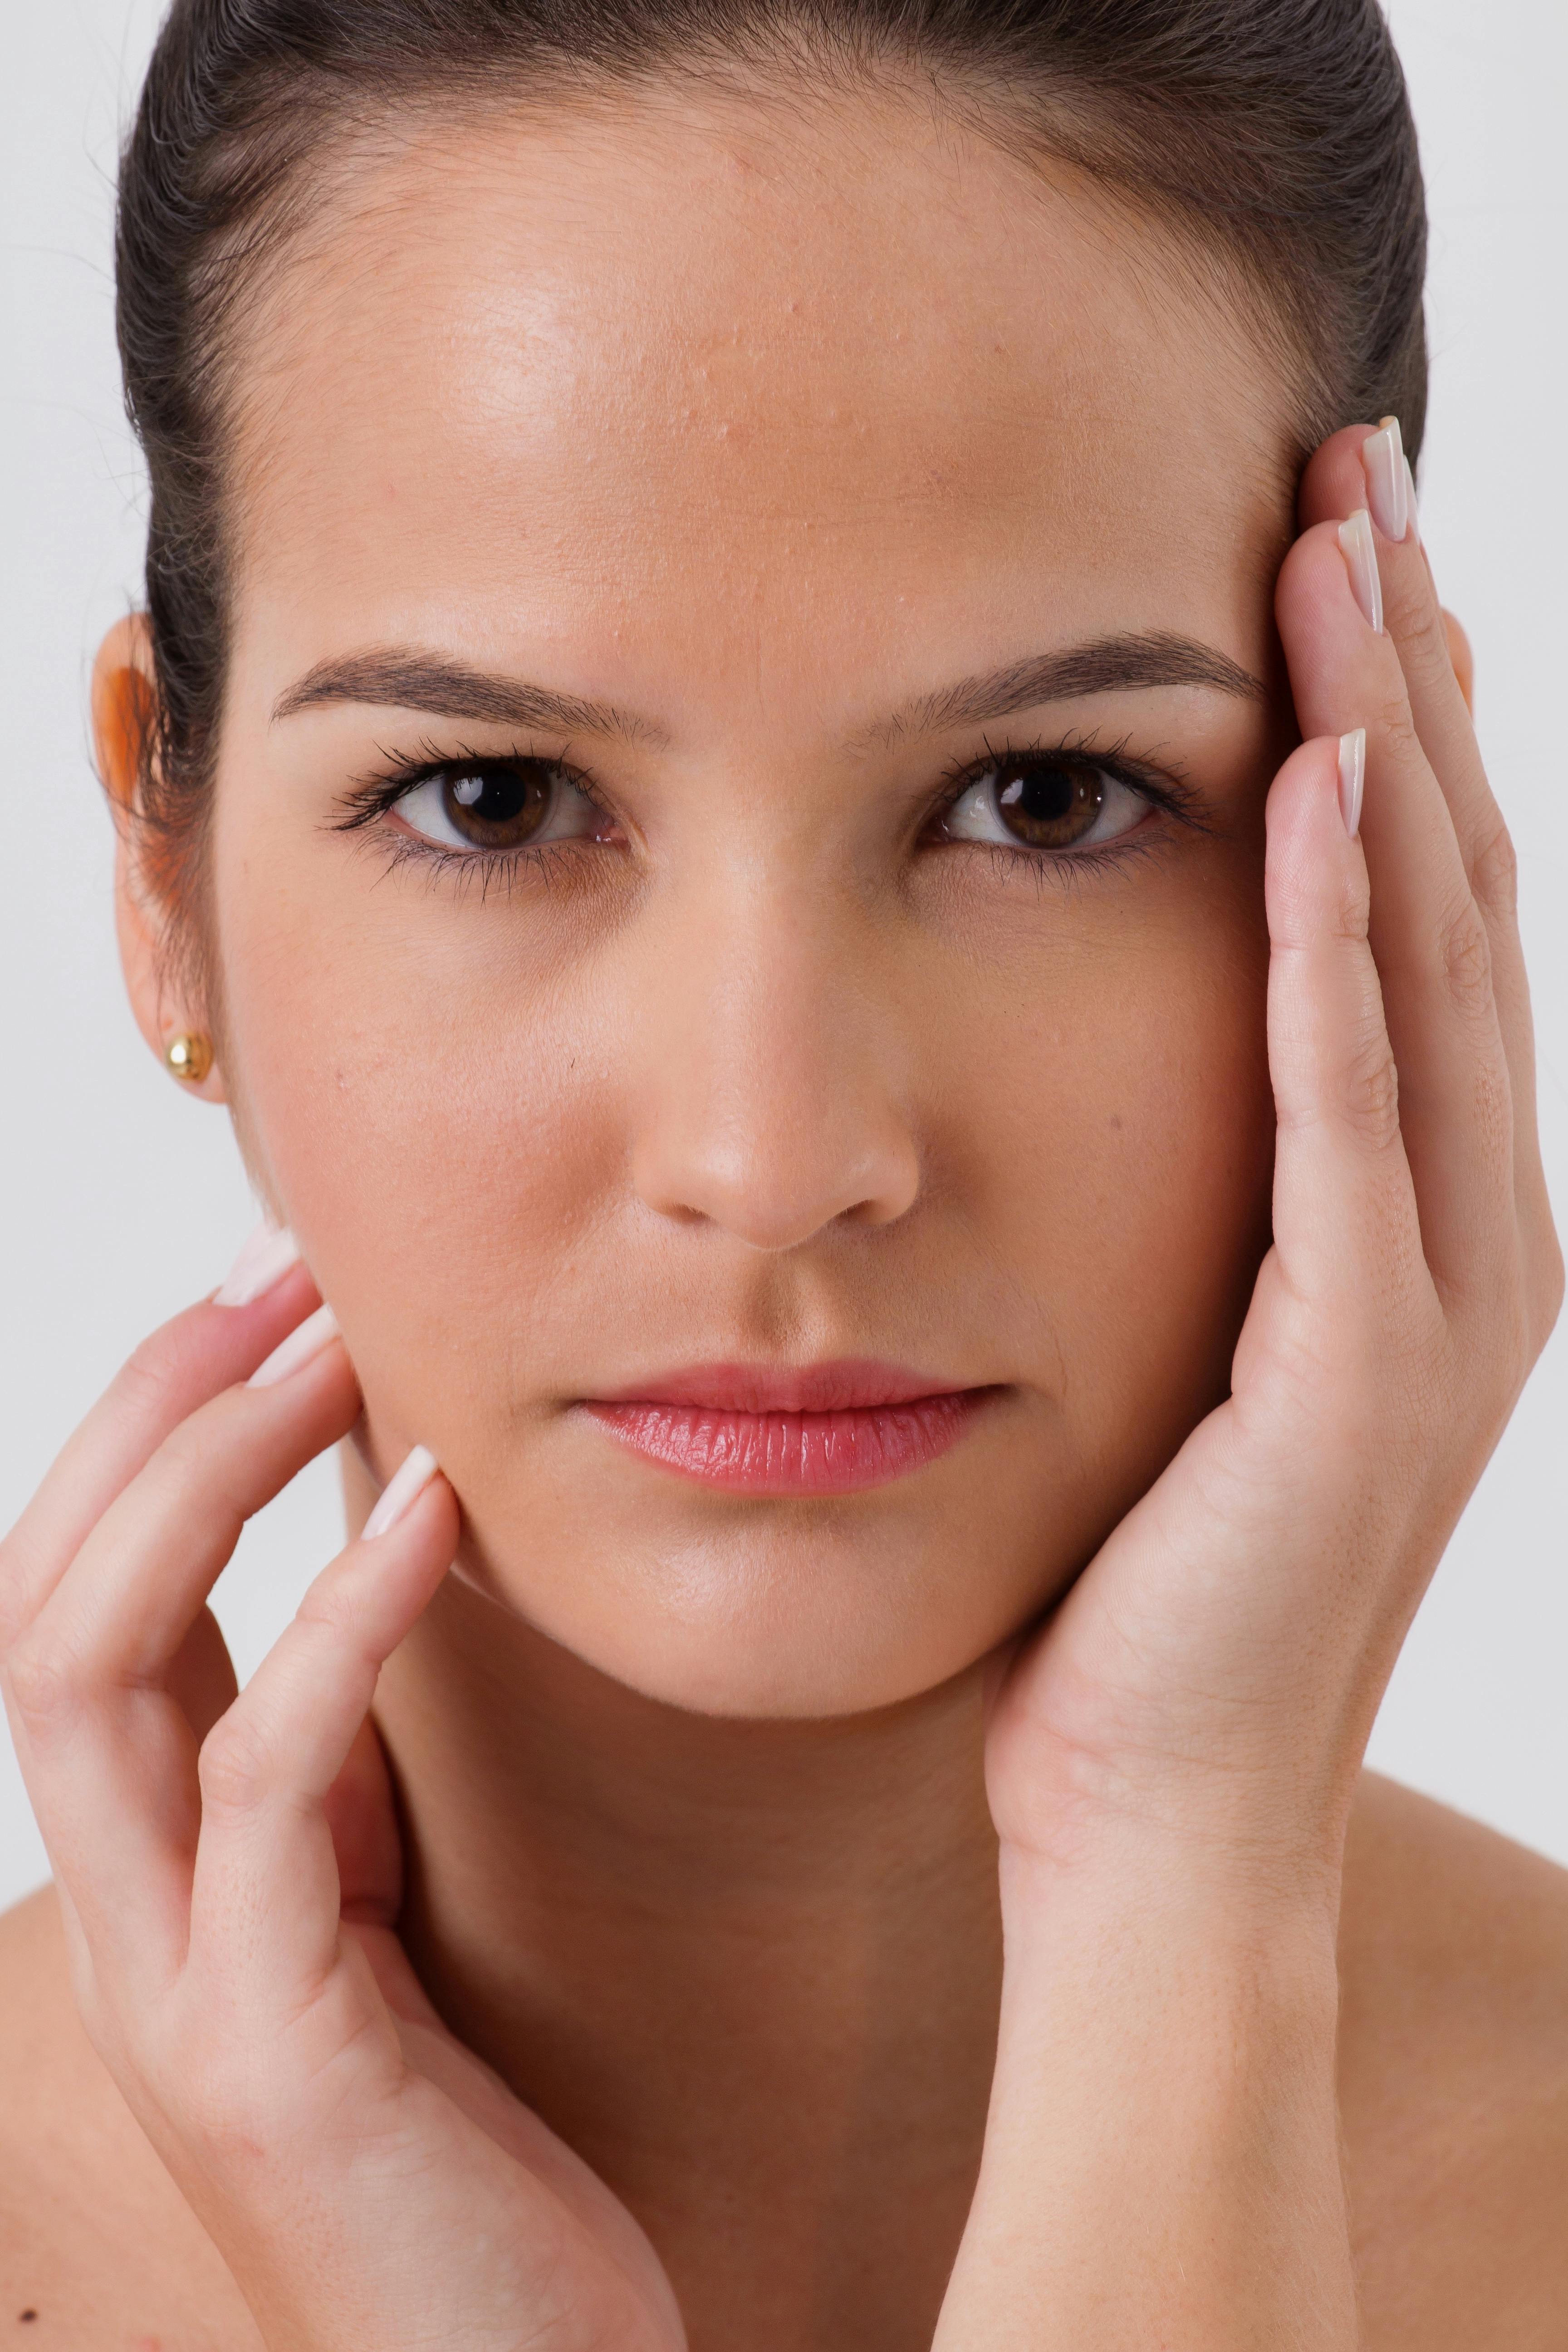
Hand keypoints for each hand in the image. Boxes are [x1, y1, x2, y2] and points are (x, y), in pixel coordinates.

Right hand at [0, 1271, 684, 2351]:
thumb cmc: (468, 2149)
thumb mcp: (380, 1917)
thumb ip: (334, 1775)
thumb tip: (356, 1575)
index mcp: (151, 1878)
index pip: (76, 1606)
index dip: (146, 1434)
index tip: (261, 1298)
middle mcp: (122, 1920)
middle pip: (42, 1604)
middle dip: (147, 1415)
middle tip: (279, 1274)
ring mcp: (174, 1987)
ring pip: (92, 1672)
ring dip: (204, 1478)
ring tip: (330, 1345)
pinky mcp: (269, 2044)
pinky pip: (265, 1782)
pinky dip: (336, 1623)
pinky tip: (430, 1513)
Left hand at [942, 426, 1561, 2348]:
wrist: (1150, 1814)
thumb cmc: (1134, 1591)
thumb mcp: (1172, 1341)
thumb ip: (1198, 1193)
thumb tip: (1128, 1053)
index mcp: (1414, 1214)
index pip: (1408, 913)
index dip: (1389, 719)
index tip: (1325, 553)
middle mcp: (1464, 1226)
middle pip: (1442, 890)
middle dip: (1407, 672)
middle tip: (1349, 470)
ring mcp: (1436, 1293)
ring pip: (1424, 958)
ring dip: (1390, 743)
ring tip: (1342, 545)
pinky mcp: (1362, 1363)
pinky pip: (1351, 1102)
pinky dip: (1337, 938)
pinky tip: (1313, 781)